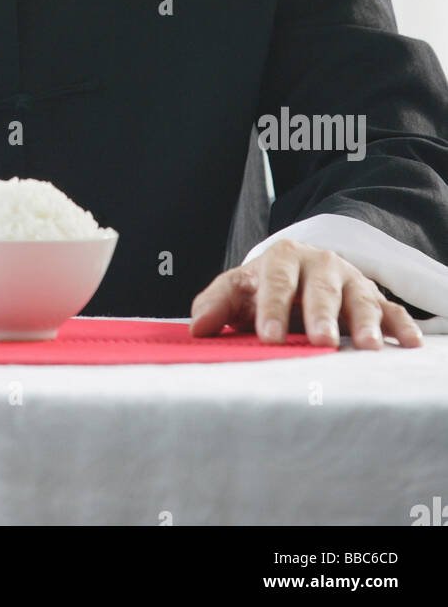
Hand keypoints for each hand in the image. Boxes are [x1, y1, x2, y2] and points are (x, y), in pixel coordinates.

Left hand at [189, 239, 423, 349]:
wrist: (297, 271)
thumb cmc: (263, 287)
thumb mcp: (237, 290)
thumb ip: (215, 305)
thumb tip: (196, 329)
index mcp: (283, 258)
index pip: (277, 281)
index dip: (273, 308)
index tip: (268, 337)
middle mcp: (321, 264)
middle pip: (321, 289)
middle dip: (321, 314)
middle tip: (320, 341)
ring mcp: (351, 281)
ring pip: (360, 298)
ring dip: (365, 322)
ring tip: (366, 347)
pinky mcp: (374, 299)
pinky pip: (391, 310)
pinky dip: (401, 326)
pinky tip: (409, 344)